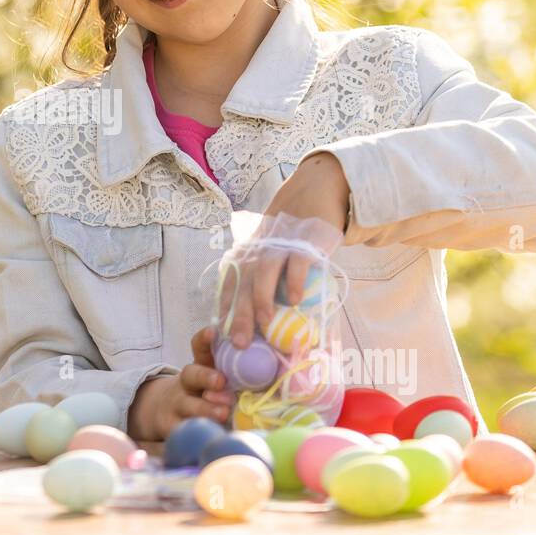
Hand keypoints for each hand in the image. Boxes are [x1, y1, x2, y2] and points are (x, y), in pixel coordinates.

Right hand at [128, 327, 233, 440]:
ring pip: (189, 406)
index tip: (212, 331)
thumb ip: (229, 372)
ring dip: (205, 408)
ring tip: (223, 412)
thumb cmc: (200, 391)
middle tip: (222, 381)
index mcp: (199, 367)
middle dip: (206, 377)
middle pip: (191, 375)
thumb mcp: (210, 378)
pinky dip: (194, 433)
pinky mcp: (172, 428)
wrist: (161, 410)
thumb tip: (268, 364)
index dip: (204, 340)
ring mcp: (177, 406)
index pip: (200, 349)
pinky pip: (182, 431)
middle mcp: (186, 384)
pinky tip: (210, 436)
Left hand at [217, 152, 348, 349]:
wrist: (314, 192)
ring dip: (263, 298)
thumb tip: (261, 317)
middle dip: (239, 314)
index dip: (225, 309)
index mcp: (248, 253)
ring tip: (264, 323)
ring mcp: (282, 243)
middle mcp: (259, 249)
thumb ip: (264, 275)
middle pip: (244, 284)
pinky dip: (294, 280)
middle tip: (239, 342)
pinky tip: (294, 300)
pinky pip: (297, 262)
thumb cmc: (291, 233)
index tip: (221, 335)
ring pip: (265, 272)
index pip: (230, 283)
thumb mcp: (269, 248)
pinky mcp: (305, 241)